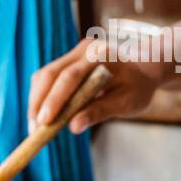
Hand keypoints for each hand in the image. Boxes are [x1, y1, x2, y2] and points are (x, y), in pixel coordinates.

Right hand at [27, 37, 161, 133]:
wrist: (146, 67)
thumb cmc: (139, 87)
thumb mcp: (127, 103)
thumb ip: (100, 111)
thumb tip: (73, 127)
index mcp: (102, 56)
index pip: (70, 77)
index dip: (54, 100)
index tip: (43, 123)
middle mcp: (85, 49)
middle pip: (50, 73)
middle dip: (38, 103)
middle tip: (34, 130)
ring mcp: (75, 52)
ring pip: (44, 75)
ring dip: (37, 101)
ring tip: (35, 128)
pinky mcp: (69, 59)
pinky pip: (49, 77)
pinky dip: (42, 97)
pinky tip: (42, 115)